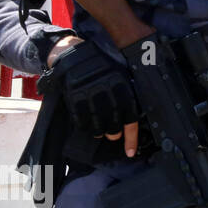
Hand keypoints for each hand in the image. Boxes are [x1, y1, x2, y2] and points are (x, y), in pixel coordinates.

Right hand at [43, 37, 139, 156]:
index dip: (131, 137)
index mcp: (122, 86)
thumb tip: (133, 118)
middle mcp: (107, 91)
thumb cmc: (103, 67)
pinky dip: (85, 126)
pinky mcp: (74, 96)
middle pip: (113, 124)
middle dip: (115, 133)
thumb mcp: (120, 75)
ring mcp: (89, 94)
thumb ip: (126, 94)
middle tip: (114, 134)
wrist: (76, 55)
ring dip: (100, 132)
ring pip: (97, 124)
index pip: (130, 117)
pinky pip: (80, 119)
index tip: (130, 152)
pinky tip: (87, 125)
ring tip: (102, 131)